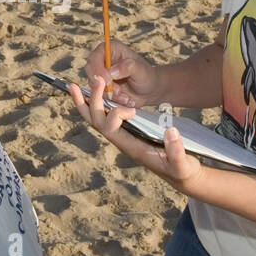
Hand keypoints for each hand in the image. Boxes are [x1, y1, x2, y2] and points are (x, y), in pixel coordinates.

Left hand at [67, 74, 203, 193]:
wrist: (181, 174)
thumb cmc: (182, 170)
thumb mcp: (183, 163)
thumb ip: (176, 150)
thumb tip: (171, 132)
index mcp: (132, 148)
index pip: (112, 130)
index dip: (115, 115)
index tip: (133, 109)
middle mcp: (123, 141)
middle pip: (97, 122)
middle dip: (92, 102)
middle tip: (90, 81)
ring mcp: (123, 136)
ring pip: (97, 119)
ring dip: (85, 102)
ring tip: (73, 86)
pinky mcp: (127, 132)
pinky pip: (105, 118)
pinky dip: (96, 105)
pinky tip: (92, 94)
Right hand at [84, 39, 163, 107]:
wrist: (150, 91)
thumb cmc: (147, 76)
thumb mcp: (141, 70)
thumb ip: (127, 67)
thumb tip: (111, 72)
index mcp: (111, 49)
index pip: (95, 56)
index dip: (98, 69)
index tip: (108, 81)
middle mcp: (103, 60)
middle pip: (90, 70)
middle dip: (102, 84)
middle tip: (117, 91)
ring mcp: (101, 74)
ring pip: (94, 85)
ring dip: (109, 93)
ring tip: (125, 96)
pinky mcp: (101, 87)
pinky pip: (99, 95)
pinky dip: (111, 99)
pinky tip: (124, 98)